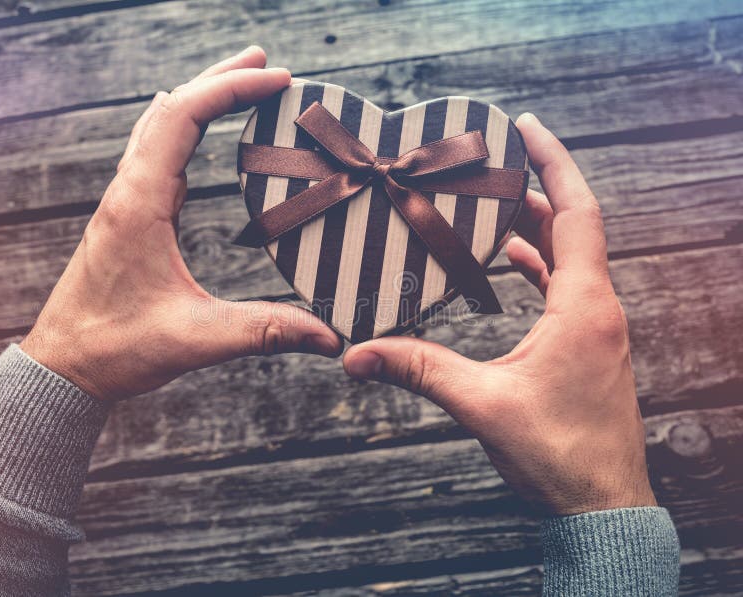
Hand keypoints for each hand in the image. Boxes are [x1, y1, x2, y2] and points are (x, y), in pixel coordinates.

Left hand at [21, 47, 341, 400]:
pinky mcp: (127, 217)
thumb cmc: (115, 348)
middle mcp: (128, 191)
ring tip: (239, 81)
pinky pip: (154, 153)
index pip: (184, 117)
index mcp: (139, 204)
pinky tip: (190, 129)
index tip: (278, 80)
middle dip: (222, 80)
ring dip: (200, 98)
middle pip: (172, 108)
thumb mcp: (198, 338)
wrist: (63, 366)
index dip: (232, 90)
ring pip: (161, 126)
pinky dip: (181, 127)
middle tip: (267, 63)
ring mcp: (124, 201)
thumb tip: (328, 337)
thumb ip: (265, 331)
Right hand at [343, 114, 655, 514]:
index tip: (527, 128)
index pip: (577, 213)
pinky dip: (539, 265)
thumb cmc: (557, 455)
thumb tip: (356, 355)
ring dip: (537, 227)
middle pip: (573, 226)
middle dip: (536, 187)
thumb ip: (418, 370)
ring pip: (571, 257)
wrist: (601, 505)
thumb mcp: (481, 404)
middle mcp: (598, 309)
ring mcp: (596, 328)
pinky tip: (510, 262)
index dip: (554, 163)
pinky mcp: (587, 346)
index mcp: (583, 307)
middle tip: (494, 164)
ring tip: (494, 204)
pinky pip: (566, 287)